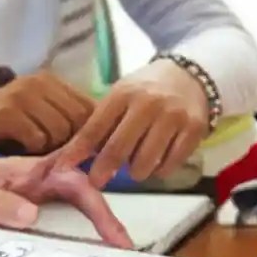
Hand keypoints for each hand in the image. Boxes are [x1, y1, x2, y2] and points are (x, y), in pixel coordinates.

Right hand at [0, 71, 94, 155]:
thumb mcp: (33, 118)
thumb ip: (62, 121)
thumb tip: (99, 139)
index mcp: (49, 80)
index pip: (90, 106)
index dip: (91, 132)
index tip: (83, 151)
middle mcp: (39, 81)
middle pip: (80, 119)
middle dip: (72, 143)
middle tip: (54, 157)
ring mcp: (24, 95)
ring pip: (61, 132)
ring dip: (49, 149)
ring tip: (30, 150)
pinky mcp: (10, 112)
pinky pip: (38, 141)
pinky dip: (30, 151)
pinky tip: (16, 148)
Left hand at [0, 157, 134, 248]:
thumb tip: (34, 213)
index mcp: (22, 170)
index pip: (70, 179)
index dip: (96, 201)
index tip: (113, 229)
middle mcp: (30, 182)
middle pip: (79, 193)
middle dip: (105, 217)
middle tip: (125, 246)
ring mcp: (26, 198)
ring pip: (70, 206)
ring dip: (94, 225)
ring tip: (114, 250)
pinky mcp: (19, 214)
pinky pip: (53, 221)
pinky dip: (73, 233)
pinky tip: (84, 250)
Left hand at [56, 60, 209, 186]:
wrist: (191, 76)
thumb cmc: (147, 90)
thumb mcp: (121, 96)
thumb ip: (101, 123)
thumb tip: (73, 157)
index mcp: (123, 94)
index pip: (94, 128)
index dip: (76, 152)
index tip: (62, 169)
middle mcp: (148, 104)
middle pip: (118, 149)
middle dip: (102, 170)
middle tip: (96, 181)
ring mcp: (173, 117)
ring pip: (144, 163)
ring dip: (135, 172)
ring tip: (136, 165)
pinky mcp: (194, 130)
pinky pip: (169, 166)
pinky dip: (159, 171)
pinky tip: (157, 161)